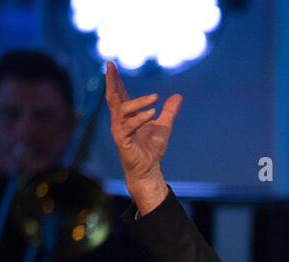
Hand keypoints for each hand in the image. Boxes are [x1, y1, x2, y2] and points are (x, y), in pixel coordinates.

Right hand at [104, 61, 180, 214]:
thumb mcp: (164, 126)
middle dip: (111, 81)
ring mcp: (119, 130)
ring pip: (123, 110)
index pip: (119, 94)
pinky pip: (129, 126)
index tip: (111, 64)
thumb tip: (178, 96)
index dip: (115, 80)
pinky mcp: (122, 140)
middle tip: (110, 65)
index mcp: (126, 116)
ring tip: (155, 98)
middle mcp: (119, 121)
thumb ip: (169, 112)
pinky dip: (140, 118)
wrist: (149, 169)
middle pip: (112, 97)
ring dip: (139, 102)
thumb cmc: (152, 149)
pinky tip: (152, 114)